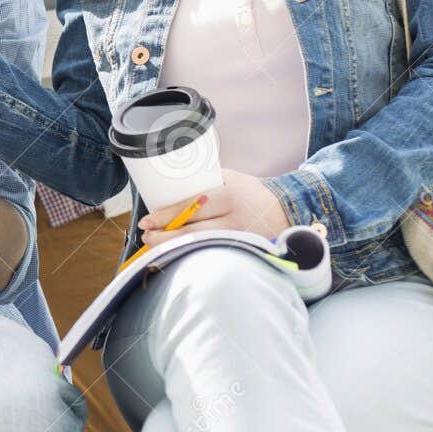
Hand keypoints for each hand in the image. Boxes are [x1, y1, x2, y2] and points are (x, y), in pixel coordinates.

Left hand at [139, 170, 291, 246]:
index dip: (166, 216)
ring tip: (154, 243)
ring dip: (173, 247)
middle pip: (192, 232)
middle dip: (163, 236)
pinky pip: (210, 253)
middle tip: (146, 234)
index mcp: (229, 197)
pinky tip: (175, 251)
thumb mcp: (231, 178)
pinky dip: (189, 252)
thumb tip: (170, 182)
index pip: (191, 208)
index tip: (147, 220)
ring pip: (199, 246)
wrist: (286, 210)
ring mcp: (238, 238)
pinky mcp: (240, 250)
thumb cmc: (252, 191)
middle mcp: (234, 220)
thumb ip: (204, 180)